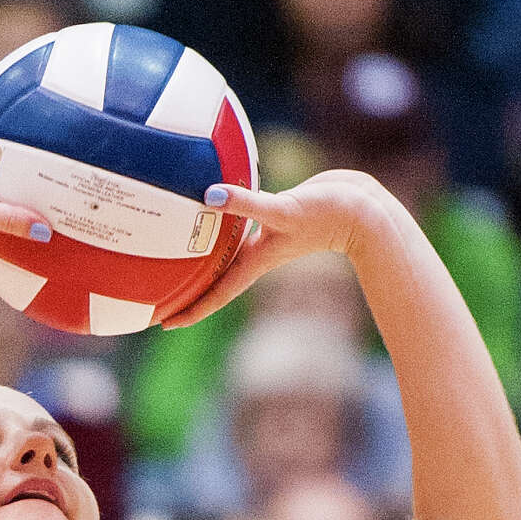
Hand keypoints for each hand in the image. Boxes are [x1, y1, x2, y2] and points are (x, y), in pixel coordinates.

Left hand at [162, 168, 391, 328]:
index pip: (215, 294)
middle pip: (215, 278)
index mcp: (255, 262)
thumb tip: (209, 195)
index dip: (189, 310)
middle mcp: (256, 253)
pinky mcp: (275, 214)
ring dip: (203, 253)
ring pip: (225, 248)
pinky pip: (241, 215)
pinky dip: (225, 210)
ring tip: (174, 250)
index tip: (162, 324)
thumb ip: (246, 204)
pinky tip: (212, 195)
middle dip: (188, 288)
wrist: (363, 208)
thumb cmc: (327, 215)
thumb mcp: (283, 210)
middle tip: (157, 294)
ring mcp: (265, 236)